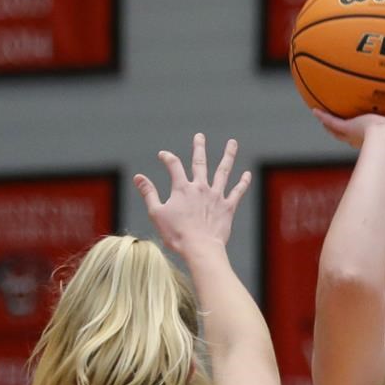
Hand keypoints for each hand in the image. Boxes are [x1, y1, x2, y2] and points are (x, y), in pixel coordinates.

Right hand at [135, 133, 252, 255]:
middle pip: (200, 162)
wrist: (200, 248)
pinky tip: (247, 174)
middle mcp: (200, 188)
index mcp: (182, 188)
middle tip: (200, 136)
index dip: (167, 158)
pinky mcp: (228, 207)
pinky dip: (243, 182)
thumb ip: (149, 193)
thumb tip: (138, 177)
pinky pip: (237, 191)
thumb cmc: (176, 234)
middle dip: (199, 148)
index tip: (163, 155)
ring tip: (233, 143)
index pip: (173, 165)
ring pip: (223, 171)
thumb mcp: (157, 213)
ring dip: (228, 156)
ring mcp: (216, 196)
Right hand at [310, 100, 384, 149]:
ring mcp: (353, 133)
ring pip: (338, 127)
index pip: (371, 131)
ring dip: (330, 121)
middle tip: (342, 116)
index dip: (368, 126)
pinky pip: (331, 121)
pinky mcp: (346, 128)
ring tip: (321, 112)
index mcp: (378, 134)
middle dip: (346, 124)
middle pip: (351, 130)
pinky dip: (323, 116)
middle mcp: (363, 135)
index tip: (366, 121)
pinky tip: (315, 109)